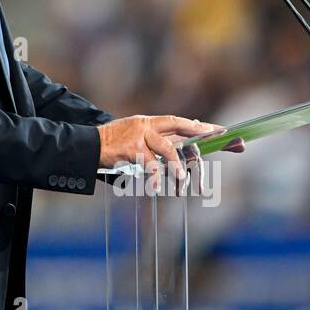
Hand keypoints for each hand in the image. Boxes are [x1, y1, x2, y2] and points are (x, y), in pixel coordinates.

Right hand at [96, 115, 226, 181]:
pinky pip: (149, 166)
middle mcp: (146, 126)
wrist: (89, 144)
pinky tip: (157, 187)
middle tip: (215, 140)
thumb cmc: (115, 142)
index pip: (179, 121)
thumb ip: (157, 138)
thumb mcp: (136, 134)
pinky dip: (155, 178)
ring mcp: (139, 137)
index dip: (200, 126)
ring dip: (176, 164)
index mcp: (149, 122)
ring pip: (166, 148)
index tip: (220, 131)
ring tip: (182, 178)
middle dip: (198, 135)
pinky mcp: (131, 150)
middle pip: (177, 127)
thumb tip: (183, 141)